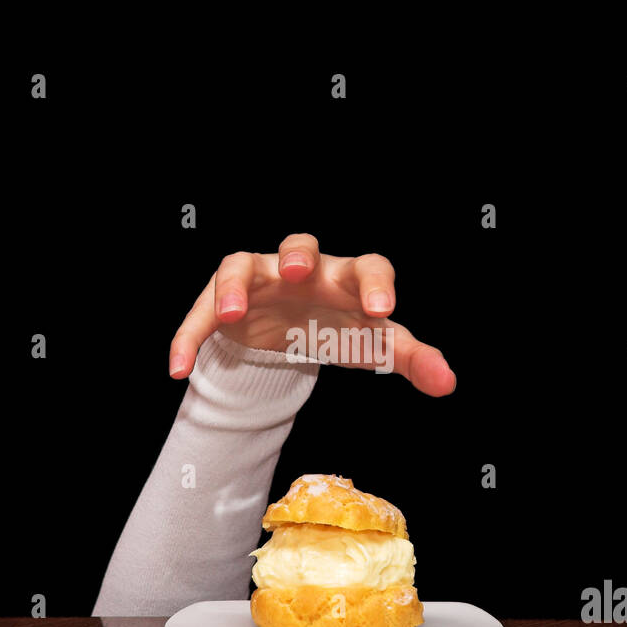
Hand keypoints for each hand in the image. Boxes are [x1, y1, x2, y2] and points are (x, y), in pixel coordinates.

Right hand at [168, 233, 455, 396]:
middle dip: (298, 255)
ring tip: (230, 314)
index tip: (384, 311)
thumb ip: (411, 359)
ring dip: (233, 286)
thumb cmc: (340, 327)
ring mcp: (258, 278)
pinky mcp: (220, 302)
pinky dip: (188, 338)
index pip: (368, 266)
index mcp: (347, 277)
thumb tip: (447, 382)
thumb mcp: (374, 346)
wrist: (290, 332)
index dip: (377, 284)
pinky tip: (179, 369)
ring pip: (241, 265)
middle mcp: (302, 268)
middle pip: (301, 244)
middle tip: (299, 273)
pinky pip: (199, 313)